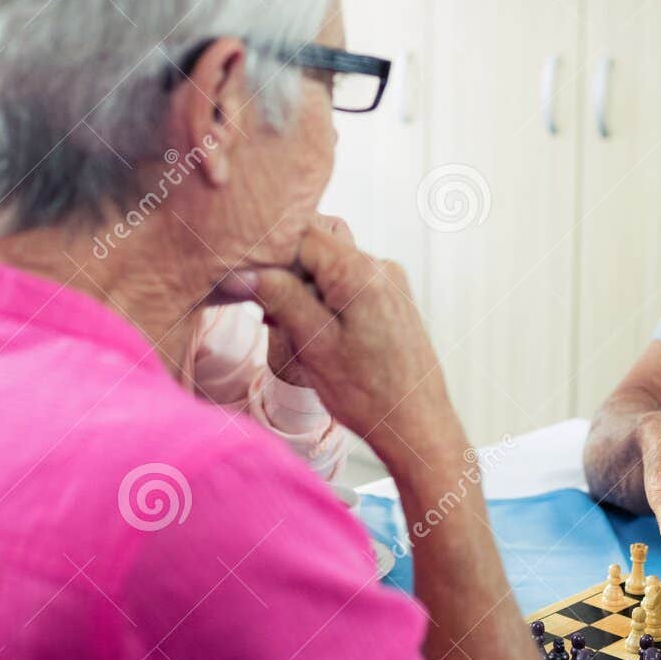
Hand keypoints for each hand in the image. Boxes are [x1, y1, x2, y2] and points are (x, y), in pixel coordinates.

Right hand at [223, 223, 460, 470]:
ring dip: (305, 294)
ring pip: (330, 270)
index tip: (248, 283)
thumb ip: (280, 297)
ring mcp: (391, 283)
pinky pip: (349, 286)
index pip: (301, 234)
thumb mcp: (314, 345)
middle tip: (271, 319)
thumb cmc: (370, 394)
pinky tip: (321, 338)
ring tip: (298, 335)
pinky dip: (327, 304)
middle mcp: (381, 267)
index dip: (269, 255)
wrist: (418, 425)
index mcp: (362, 272)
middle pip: (317, 250)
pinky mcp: (394, 299)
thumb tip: (241, 271)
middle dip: (287, 278)